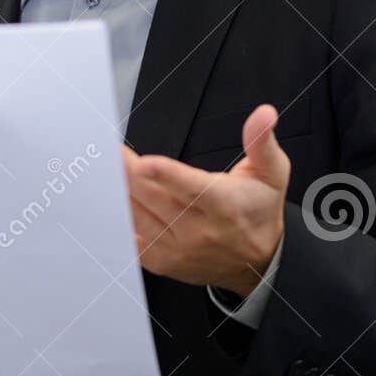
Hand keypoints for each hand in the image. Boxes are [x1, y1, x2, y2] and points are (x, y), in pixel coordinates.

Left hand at [123, 103, 288, 297]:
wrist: (258, 262)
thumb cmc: (260, 210)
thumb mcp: (272, 173)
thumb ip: (261, 142)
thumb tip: (263, 114)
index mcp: (225, 205)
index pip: (192, 189)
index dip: (167, 175)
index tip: (145, 163)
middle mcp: (200, 230)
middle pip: (156, 198)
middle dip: (128, 173)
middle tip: (109, 151)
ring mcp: (179, 249)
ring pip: (138, 218)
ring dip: (119, 192)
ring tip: (103, 169)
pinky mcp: (164, 262)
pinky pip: (132, 240)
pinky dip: (120, 219)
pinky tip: (109, 199)